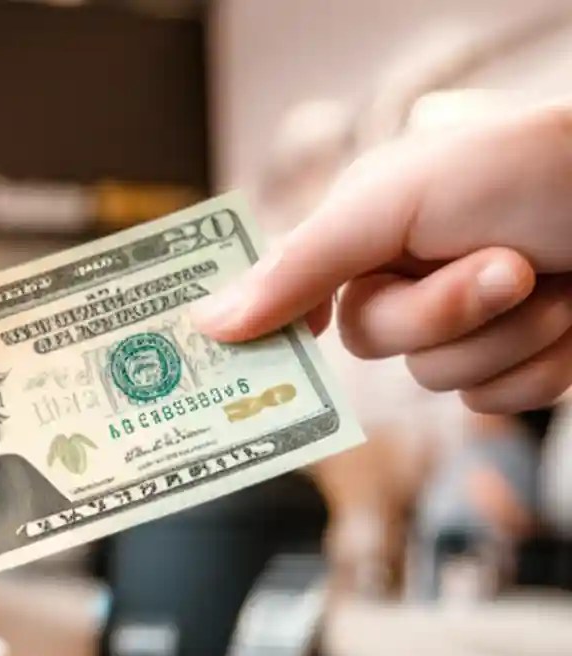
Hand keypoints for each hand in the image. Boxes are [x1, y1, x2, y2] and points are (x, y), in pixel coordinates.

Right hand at [193, 102, 571, 412]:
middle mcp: (408, 278)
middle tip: (504, 265)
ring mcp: (467, 324)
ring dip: (508, 335)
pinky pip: (501, 403)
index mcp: (366, 230)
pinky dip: (545, 363)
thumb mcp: (394, 202)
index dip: (272, 332)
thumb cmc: (528, 166)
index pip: (294, 297)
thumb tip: (205, 323)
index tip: (239, 376)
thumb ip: (300, 265)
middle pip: (378, 347)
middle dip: (446, 314)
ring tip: (553, 275)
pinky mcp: (522, 361)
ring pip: (441, 382)